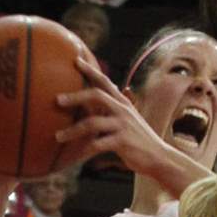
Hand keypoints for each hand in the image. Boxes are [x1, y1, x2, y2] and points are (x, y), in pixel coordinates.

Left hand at [56, 55, 168, 169]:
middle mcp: (123, 111)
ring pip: (92, 123)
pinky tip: (73, 157)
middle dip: (75, 96)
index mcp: (123, 103)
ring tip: (58, 136)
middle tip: (58, 100)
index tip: (75, 59)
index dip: (90, 70)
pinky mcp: (123, 142)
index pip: (105, 82)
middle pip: (96, 96)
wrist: (159, 157)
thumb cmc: (140, 140)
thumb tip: (96, 103)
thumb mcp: (130, 120)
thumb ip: (114, 110)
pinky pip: (97, 144)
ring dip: (73, 130)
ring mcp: (123, 126)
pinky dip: (83, 151)